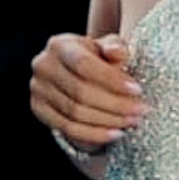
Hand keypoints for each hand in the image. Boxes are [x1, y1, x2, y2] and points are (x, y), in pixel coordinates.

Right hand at [30, 32, 147, 150]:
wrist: (77, 70)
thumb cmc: (98, 56)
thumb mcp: (109, 46)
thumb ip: (115, 47)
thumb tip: (116, 52)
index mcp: (60, 45)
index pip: (84, 64)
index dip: (112, 79)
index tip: (138, 90)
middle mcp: (43, 66)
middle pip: (81, 92)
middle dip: (115, 104)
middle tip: (140, 110)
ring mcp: (38, 90)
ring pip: (75, 113)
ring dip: (108, 121)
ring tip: (132, 122)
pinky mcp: (39, 110)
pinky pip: (68, 129)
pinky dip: (94, 134)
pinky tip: (115, 133)